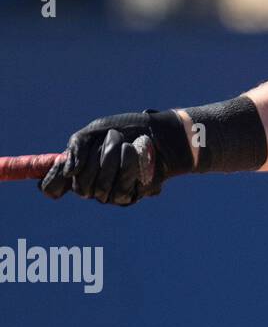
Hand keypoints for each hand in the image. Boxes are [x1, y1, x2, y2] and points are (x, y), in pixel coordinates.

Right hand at [39, 111, 192, 205]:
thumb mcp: (96, 131)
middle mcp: (90, 186)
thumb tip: (70, 171)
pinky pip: (122, 190)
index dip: (53, 181)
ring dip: (114, 159)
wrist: (156, 132)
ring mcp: (108, 194)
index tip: (68, 167)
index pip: (52, 187)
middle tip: (113, 136)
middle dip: (98, 156)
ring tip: (127, 143)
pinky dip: (129, 168)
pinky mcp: (129, 196)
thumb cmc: (124, 130)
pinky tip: (135, 154)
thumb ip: (76, 147)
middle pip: (80, 186)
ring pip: (101, 188)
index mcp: (76, 171)